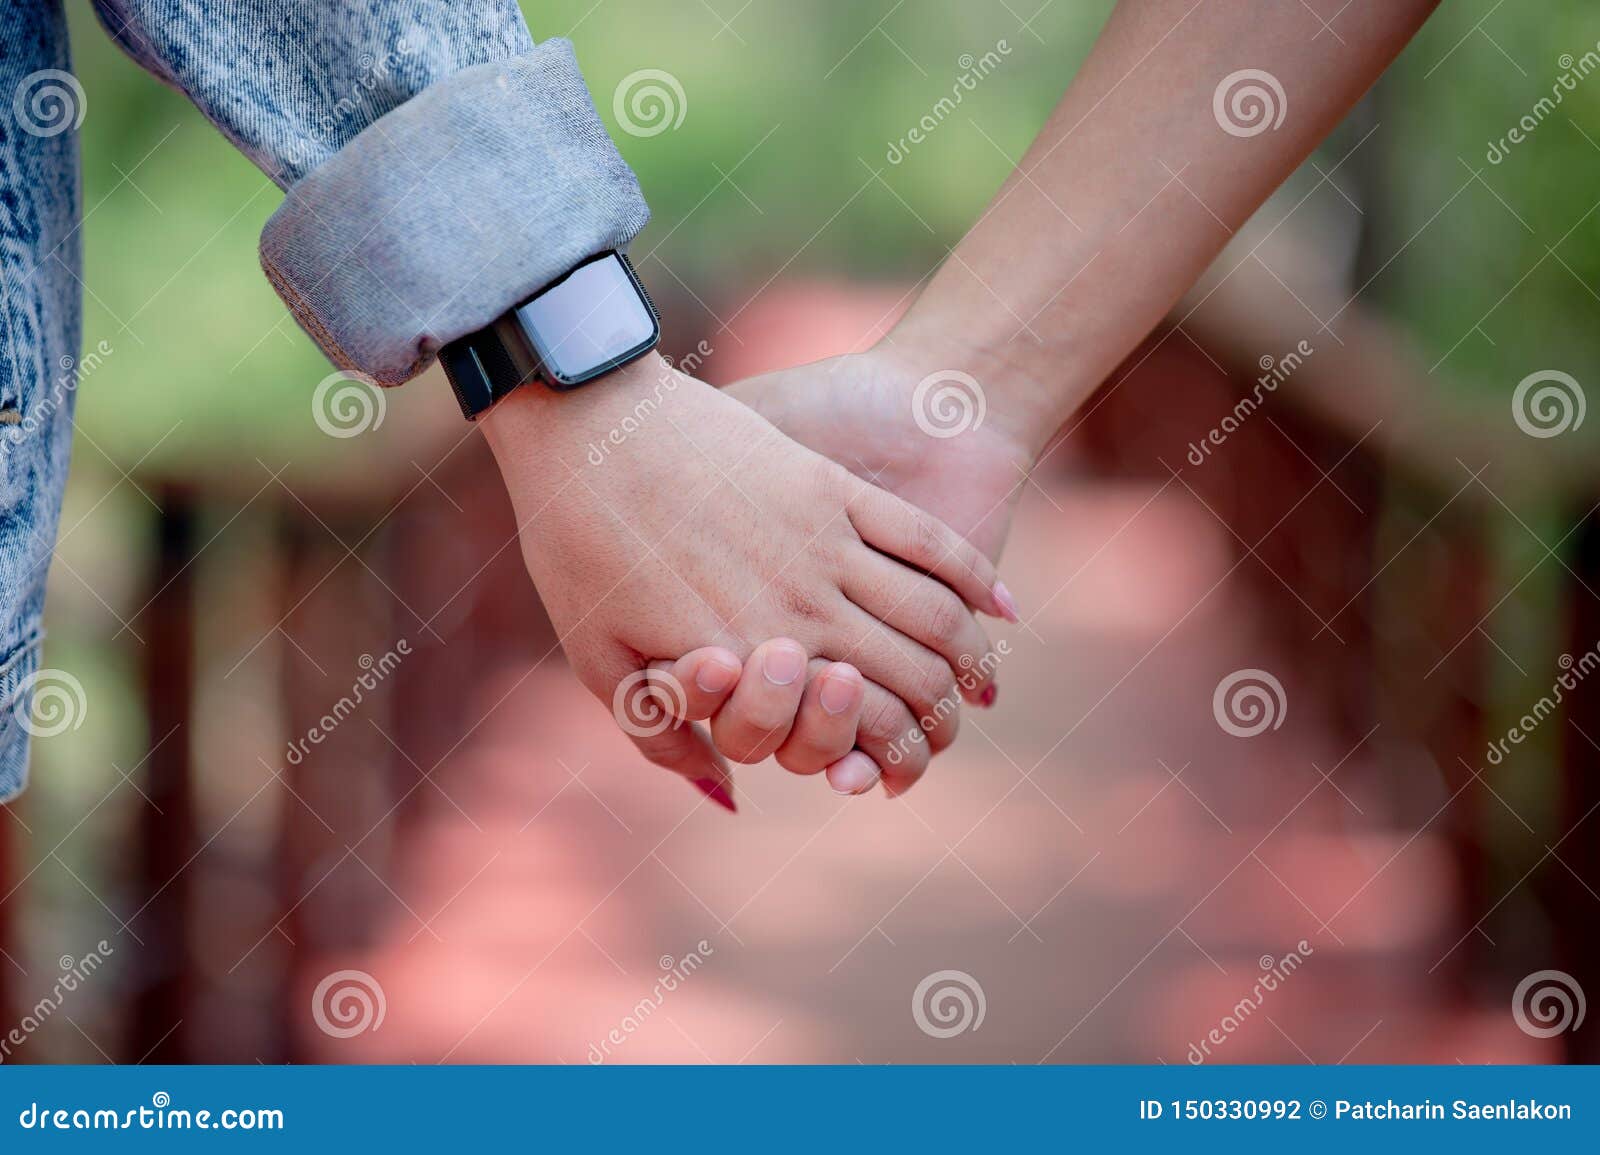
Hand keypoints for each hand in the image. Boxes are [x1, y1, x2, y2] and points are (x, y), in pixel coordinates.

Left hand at [479, 352, 1010, 800]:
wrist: (587, 416)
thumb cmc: (577, 544)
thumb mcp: (599, 660)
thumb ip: (665, 737)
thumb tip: (730, 797)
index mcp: (747, 660)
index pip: (852, 731)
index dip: (889, 761)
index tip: (894, 772)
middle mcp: (800, 610)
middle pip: (911, 680)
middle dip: (941, 721)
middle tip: (949, 733)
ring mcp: (825, 543)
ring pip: (932, 617)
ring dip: (971, 661)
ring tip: (985, 685)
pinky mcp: (833, 486)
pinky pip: (925, 542)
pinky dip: (975, 579)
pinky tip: (1005, 609)